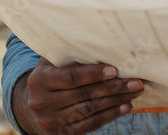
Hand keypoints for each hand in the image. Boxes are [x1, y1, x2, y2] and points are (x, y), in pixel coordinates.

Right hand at [13, 57, 145, 133]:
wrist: (31, 105)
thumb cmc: (51, 75)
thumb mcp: (53, 61)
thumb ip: (71, 54)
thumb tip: (103, 41)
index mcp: (40, 80)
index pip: (70, 77)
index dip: (93, 74)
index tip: (115, 70)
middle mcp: (42, 102)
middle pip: (84, 95)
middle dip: (113, 88)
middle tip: (136, 82)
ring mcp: (50, 121)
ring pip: (89, 111)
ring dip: (116, 101)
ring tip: (135, 92)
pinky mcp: (60, 134)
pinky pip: (89, 125)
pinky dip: (110, 115)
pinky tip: (125, 106)